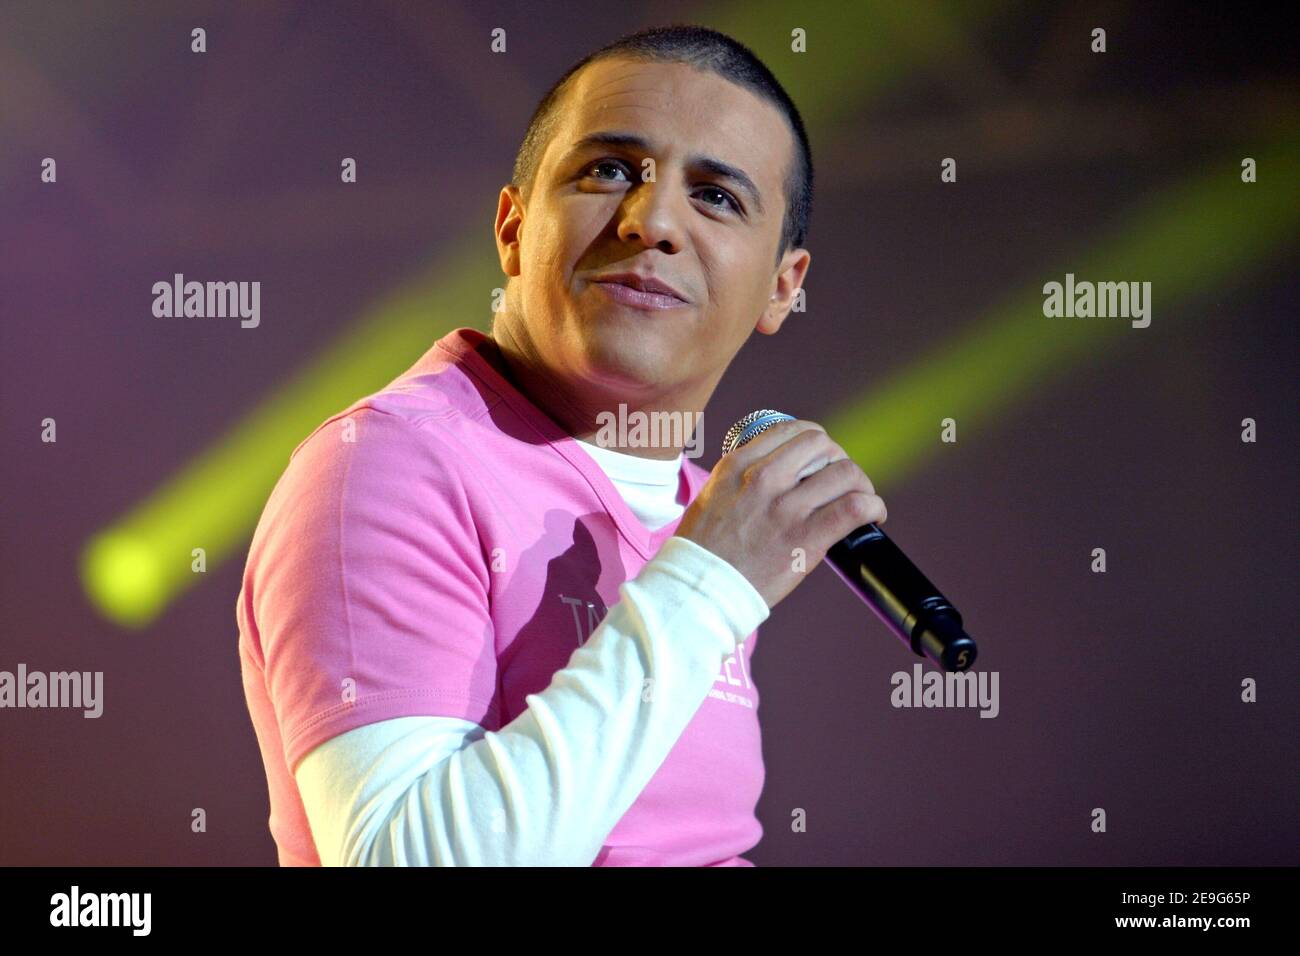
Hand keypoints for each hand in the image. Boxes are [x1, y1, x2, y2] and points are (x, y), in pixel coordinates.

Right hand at [674, 419, 885, 609]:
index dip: (817, 444)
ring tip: (861, 501)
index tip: (822, 461)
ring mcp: (785, 508)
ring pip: (846, 473)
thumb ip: (743, 477)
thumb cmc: (705, 550)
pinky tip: (873, 516)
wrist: (701, 590)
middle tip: (841, 484)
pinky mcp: (806, 538)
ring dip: (861, 485)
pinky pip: (855, 507)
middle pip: (824, 446)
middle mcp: (763, 479)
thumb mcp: (713, 495)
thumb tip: (781, 470)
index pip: (793, 431)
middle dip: (839, 461)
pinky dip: (873, 508)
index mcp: (738, 465)